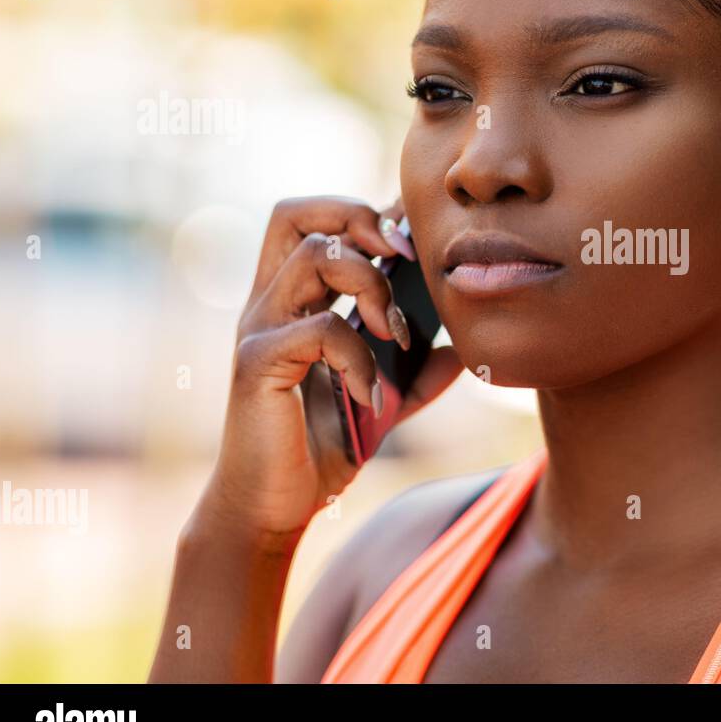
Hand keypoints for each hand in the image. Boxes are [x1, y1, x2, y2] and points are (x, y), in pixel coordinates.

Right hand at [200, 195, 462, 544]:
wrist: (275, 508)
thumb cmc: (319, 448)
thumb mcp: (381, 400)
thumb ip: (416, 373)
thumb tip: (462, 351)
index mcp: (292, 300)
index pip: (313, 220)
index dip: (364, 213)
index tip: (413, 244)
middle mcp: (268, 303)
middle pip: (296, 213)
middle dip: (359, 219)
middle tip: (403, 260)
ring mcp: (259, 329)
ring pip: (315, 254)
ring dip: (372, 285)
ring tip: (395, 333)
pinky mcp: (258, 363)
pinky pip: (321, 328)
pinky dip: (361, 356)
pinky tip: (372, 395)